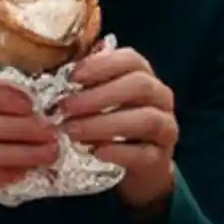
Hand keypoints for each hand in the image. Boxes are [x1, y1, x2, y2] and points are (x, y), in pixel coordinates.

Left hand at [61, 47, 177, 210]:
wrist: (138, 165)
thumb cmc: (112, 121)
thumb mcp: (100, 98)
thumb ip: (86, 82)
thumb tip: (57, 72)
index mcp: (144, 74)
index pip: (131, 59)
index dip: (102, 65)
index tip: (73, 77)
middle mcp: (161, 97)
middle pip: (139, 86)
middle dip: (98, 96)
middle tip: (65, 107)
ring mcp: (166, 127)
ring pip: (145, 119)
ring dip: (104, 124)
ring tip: (72, 131)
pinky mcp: (161, 158)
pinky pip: (144, 153)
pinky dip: (118, 152)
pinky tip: (95, 152)